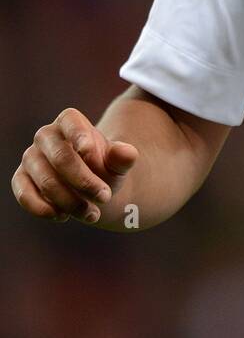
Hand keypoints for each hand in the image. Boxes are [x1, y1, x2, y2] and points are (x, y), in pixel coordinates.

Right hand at [11, 107, 137, 224]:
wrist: (90, 186)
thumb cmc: (104, 168)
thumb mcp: (118, 163)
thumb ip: (123, 158)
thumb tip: (128, 153)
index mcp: (70, 122)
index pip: (71, 121)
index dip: (80, 136)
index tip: (92, 154)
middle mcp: (45, 136)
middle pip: (61, 158)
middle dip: (85, 182)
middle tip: (106, 197)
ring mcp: (30, 157)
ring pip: (47, 182)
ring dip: (72, 203)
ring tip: (92, 214)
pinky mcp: (21, 179)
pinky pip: (25, 195)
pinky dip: (45, 210)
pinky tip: (63, 217)